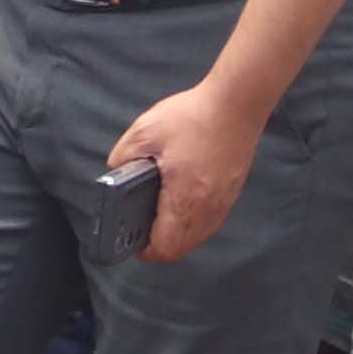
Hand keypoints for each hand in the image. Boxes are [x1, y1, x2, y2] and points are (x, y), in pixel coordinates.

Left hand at [107, 75, 262, 261]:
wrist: (236, 103)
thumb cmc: (193, 117)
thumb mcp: (144, 132)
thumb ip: (123, 157)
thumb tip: (116, 173)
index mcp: (184, 200)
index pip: (165, 248)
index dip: (145, 250)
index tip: (134, 241)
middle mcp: (207, 209)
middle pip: (182, 248)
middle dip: (160, 245)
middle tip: (144, 228)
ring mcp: (224, 202)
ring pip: (198, 236)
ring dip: (179, 234)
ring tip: (162, 215)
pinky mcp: (232, 191)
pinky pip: (211, 220)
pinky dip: (194, 220)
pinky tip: (184, 200)